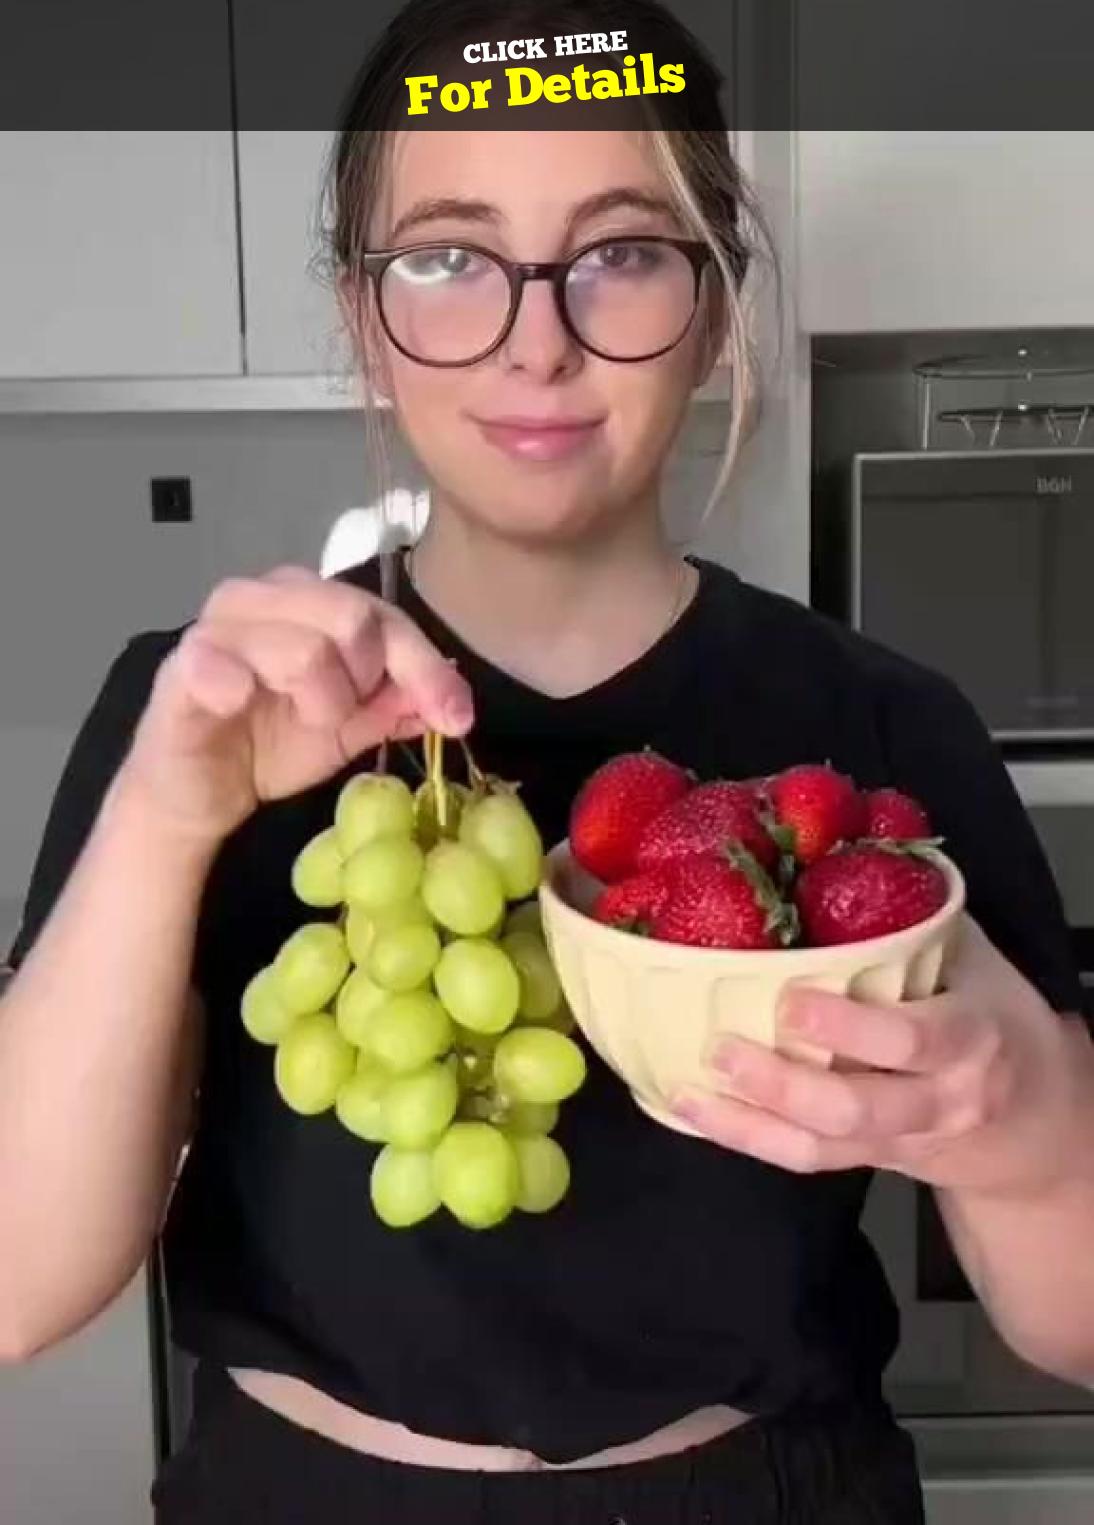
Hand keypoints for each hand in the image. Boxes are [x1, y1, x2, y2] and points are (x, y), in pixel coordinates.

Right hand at [116, 565, 472, 846]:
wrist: (198, 794)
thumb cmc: (269, 746)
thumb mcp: (348, 728)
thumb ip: (395, 703)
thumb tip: (452, 697)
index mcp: (307, 601)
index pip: (385, 616)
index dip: (427, 666)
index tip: (457, 717)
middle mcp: (263, 598)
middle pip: (353, 614)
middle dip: (367, 680)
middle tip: (345, 716)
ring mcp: (218, 627)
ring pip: (304, 647)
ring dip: (321, 701)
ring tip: (304, 722)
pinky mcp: (182, 666)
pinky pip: (222, 664)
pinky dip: (241, 688)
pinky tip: (240, 706)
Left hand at [675, 917, 1090, 1199]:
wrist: (1033, 1115)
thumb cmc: (991, 1013)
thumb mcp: (973, 957)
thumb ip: (914, 914)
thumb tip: (834, 840)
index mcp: (968, 1038)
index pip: (911, 1041)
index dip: (849, 1030)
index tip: (791, 1002)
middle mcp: (938, 1100)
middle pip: (855, 1108)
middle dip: (783, 1084)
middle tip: (722, 1047)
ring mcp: (900, 1140)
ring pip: (822, 1147)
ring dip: (749, 1122)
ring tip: (690, 1088)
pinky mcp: (868, 1161)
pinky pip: (805, 1159)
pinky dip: (747, 1138)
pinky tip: (696, 1110)